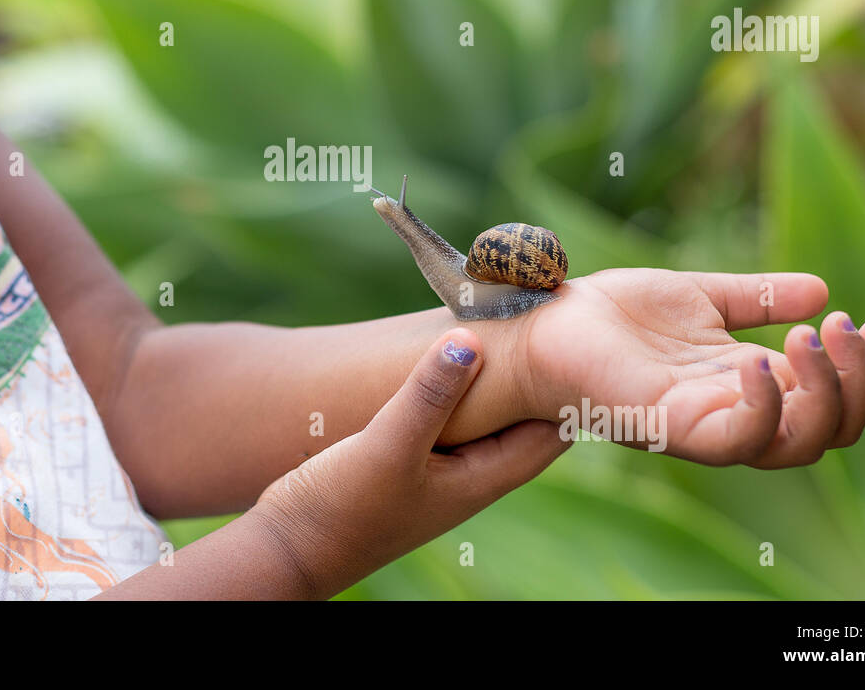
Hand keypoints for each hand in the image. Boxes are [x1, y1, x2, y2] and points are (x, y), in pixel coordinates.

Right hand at [252, 328, 570, 599]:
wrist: (288, 549)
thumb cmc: (342, 510)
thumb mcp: (388, 446)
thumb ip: (429, 395)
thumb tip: (473, 340)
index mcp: (481, 479)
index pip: (552, 430)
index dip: (569, 386)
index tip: (576, 333)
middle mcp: (469, 474)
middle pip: (524, 418)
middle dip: (537, 374)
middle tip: (546, 314)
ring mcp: (439, 468)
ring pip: (486, 414)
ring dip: (495, 376)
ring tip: (506, 323)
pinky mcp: (408, 458)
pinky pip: (449, 414)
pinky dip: (456, 384)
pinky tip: (447, 354)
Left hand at [517, 268, 864, 467]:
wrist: (547, 321)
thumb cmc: (614, 314)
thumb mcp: (700, 297)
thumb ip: (758, 299)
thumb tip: (822, 290)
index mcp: (744, 386)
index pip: (829, 402)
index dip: (862, 370)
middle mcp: (731, 414)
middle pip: (828, 432)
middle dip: (857, 382)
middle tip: (845, 327)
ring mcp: (701, 426)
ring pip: (796, 446)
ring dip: (821, 394)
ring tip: (807, 340)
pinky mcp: (665, 427)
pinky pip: (735, 442)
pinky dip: (762, 408)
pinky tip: (757, 360)